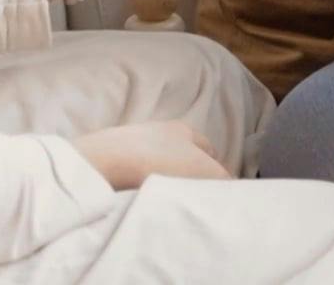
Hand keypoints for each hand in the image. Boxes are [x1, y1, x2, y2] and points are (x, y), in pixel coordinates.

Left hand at [73, 120, 229, 188]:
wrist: (103, 163)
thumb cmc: (160, 161)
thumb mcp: (205, 172)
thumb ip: (223, 180)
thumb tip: (229, 190)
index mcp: (185, 129)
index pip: (210, 150)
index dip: (218, 171)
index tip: (218, 192)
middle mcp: (160, 131)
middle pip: (185, 158)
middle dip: (192, 177)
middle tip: (195, 200)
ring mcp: (133, 144)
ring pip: (160, 167)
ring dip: (166, 184)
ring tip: (168, 204)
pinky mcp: (112, 160)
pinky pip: (136, 176)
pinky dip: (142, 188)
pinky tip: (142, 201)